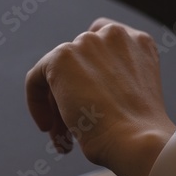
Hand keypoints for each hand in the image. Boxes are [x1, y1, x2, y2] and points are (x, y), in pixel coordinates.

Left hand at [25, 18, 175, 175]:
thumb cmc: (140, 132)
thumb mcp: (134, 96)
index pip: (104, 48)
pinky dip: (37, 104)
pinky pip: (36, 79)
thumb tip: (80, 93)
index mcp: (140, 43)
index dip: (93, 75)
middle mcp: (115, 35)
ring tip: (64, 138)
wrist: (137, 140)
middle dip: (73, 96)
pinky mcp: (61, 57)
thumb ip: (113, 80)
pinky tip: (48, 128)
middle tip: (72, 130)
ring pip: (57, 74)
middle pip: (79, 63)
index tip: (91, 104)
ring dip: (58, 106)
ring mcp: (88, 43)